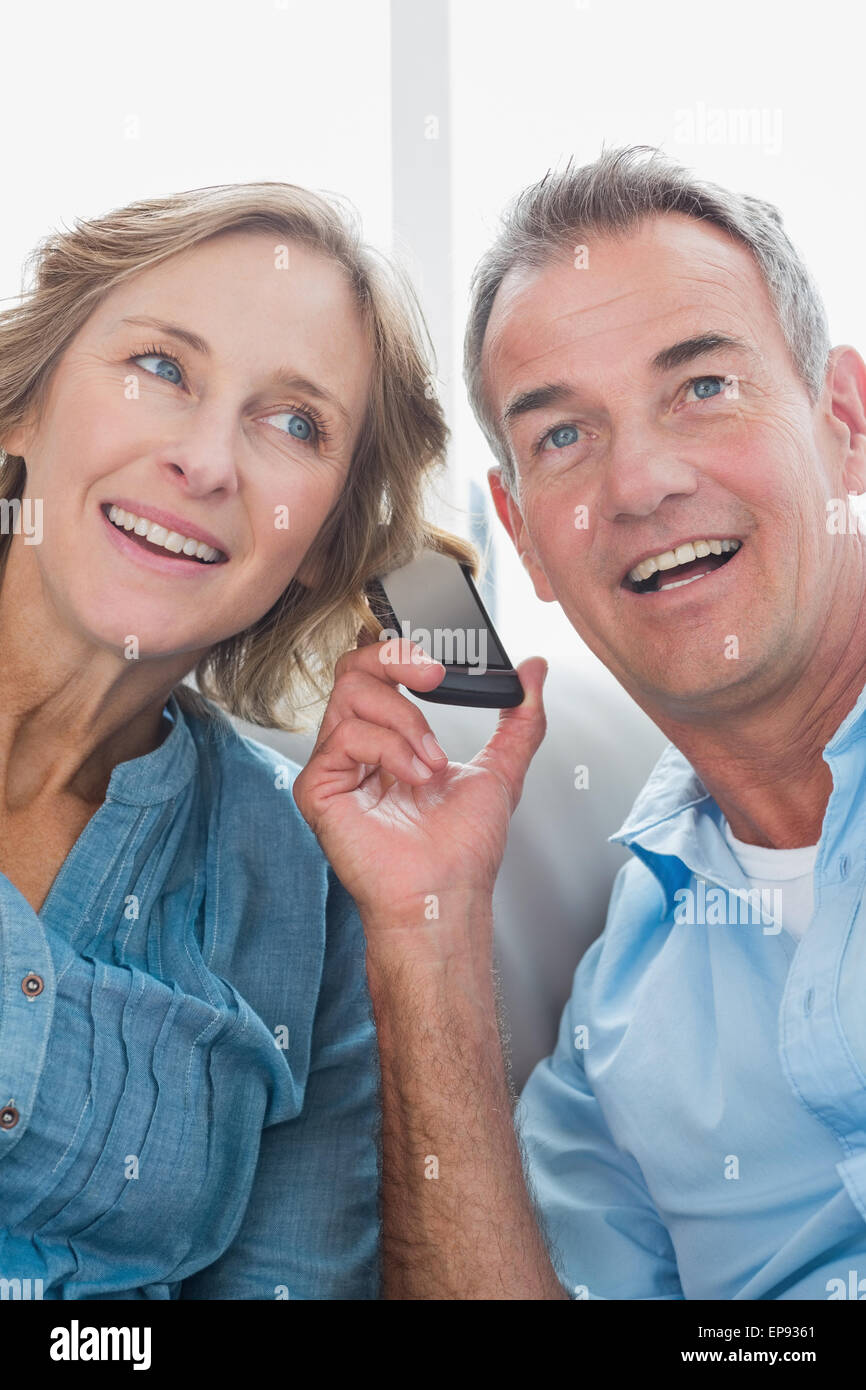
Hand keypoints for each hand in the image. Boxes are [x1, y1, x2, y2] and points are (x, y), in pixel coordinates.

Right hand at [292, 636, 547, 929]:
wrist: (447, 893)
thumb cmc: (463, 850)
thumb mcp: (502, 769)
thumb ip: (521, 719)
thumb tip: (534, 671)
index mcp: (390, 740)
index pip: (379, 671)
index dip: (404, 652)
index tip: (444, 662)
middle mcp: (357, 748)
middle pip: (354, 668)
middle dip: (398, 659)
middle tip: (436, 676)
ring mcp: (335, 767)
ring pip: (352, 693)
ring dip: (405, 719)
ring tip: (432, 761)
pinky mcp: (317, 788)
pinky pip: (345, 736)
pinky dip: (389, 749)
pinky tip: (413, 777)